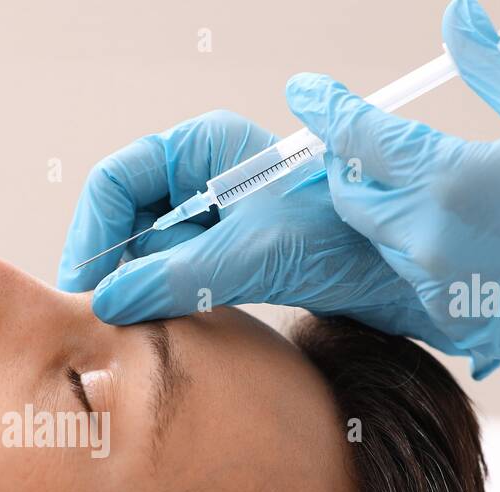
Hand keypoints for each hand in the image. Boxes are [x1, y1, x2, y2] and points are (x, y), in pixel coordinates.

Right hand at [56, 110, 480, 358]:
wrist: (415, 270)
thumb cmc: (350, 236)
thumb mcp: (256, 253)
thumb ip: (177, 277)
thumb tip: (107, 302)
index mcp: (205, 149)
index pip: (116, 183)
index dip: (94, 236)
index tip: (84, 290)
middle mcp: (204, 180)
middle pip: (124, 223)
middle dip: (111, 269)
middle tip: (101, 323)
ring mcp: (215, 223)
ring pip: (147, 259)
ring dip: (139, 295)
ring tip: (137, 334)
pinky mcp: (229, 261)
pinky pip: (174, 284)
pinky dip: (166, 309)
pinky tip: (168, 335)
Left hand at [286, 0, 499, 409]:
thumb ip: (491, 67)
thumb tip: (456, 11)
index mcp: (452, 180)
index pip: (361, 137)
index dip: (328, 110)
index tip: (305, 91)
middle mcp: (428, 239)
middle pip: (352, 194)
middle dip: (350, 163)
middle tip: (365, 141)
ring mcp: (431, 287)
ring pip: (376, 237)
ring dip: (384, 208)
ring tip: (423, 188)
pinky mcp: (442, 321)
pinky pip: (404, 276)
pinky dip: (412, 248)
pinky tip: (452, 236)